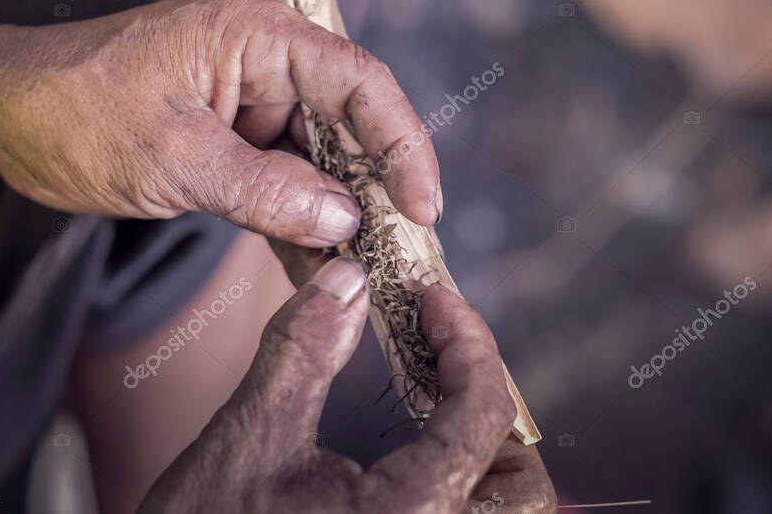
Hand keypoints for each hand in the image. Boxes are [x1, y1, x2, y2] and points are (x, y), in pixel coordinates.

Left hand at [0, 0, 438, 245]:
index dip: (404, 144)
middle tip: (402, 251)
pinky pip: (285, 174)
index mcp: (259, 35)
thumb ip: (265, 191)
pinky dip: (298, 217)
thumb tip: (344, 221)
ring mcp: (252, 96)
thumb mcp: (173, 158)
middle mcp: (267, 58)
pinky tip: (317, 263)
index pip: (361, 82)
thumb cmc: (73, 112)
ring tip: (367, 268)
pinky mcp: (235, 132)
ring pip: (322, 155)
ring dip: (340, 211)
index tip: (422, 207)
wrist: (2, 113)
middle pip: (352, 121)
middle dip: (377, 187)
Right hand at [137, 257, 555, 512]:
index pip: (485, 416)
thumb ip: (305, 352)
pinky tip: (405, 449)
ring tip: (428, 401)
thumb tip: (347, 281)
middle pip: (521, 482)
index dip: (470, 343)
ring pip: (499, 512)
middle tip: (440, 359)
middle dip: (489, 411)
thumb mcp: (250, 438)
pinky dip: (455, 482)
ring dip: (479, 451)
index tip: (436, 302)